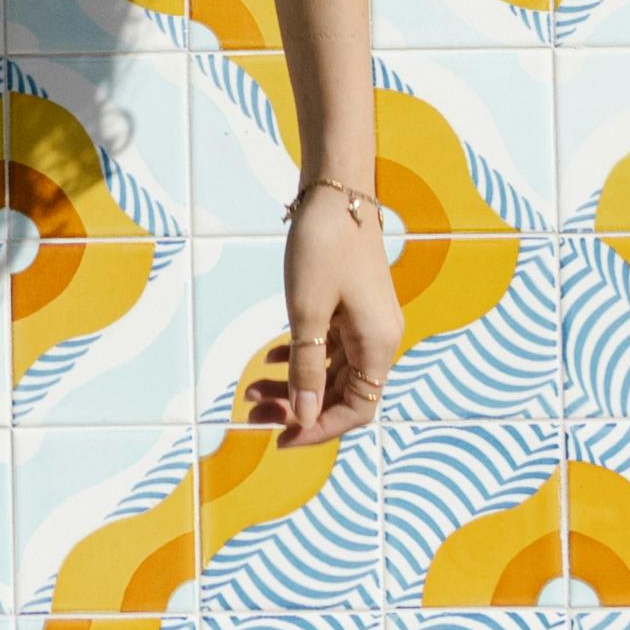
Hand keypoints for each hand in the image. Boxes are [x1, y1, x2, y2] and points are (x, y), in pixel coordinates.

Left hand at [240, 188, 402, 442]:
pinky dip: (301, 358)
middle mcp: (378, 340)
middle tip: (252, 414)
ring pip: (330, 374)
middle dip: (297, 410)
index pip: (356, 411)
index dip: (318, 430)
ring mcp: (365, 324)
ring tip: (251, 390)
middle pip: (341, 395)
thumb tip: (303, 418)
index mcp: (377, 346)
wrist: (336, 191)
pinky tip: (271, 359)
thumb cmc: (323, 247)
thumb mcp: (307, 312)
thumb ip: (306, 368)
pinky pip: (329, 349)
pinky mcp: (352, 309)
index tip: (279, 438)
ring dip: (294, 386)